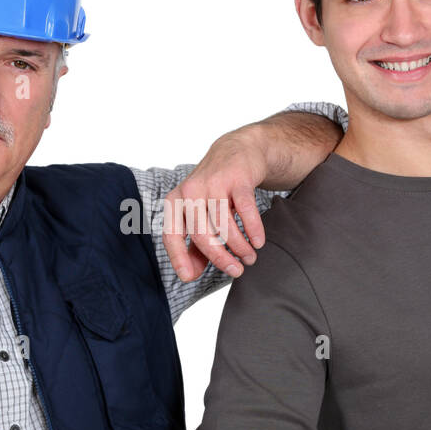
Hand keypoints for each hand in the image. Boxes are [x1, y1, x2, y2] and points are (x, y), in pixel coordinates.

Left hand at [162, 129, 268, 281]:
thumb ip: (193, 245)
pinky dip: (253, 229)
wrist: (236, 151)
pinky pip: (245, 210)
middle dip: (220, 258)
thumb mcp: (199, 214)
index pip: (171, 234)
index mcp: (175, 201)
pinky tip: (258, 241)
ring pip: (224, 225)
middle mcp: (190, 191)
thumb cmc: (214, 189)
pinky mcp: (236, 178)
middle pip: (201, 234)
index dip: (178, 258)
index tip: (189, 278)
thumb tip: (189, 275)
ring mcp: (213, 183)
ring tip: (249, 258)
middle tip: (236, 271)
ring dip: (240, 247)